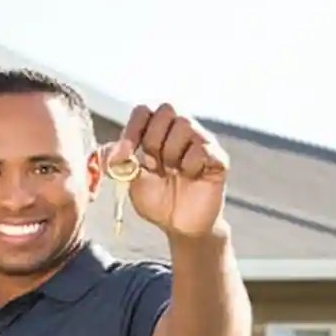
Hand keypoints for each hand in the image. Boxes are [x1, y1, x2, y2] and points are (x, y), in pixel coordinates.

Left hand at [100, 103, 230, 237]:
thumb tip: (118, 149)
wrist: (179, 226)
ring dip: (171, 153)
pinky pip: (202, 147)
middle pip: (167, 109)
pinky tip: (191, 176)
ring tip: (173, 172)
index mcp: (157, 132)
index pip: (144, 110)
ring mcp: (202, 142)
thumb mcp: (130, 180)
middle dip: (154, 138)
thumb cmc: (156, 200)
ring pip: (185, 125)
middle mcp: (181, 131)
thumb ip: (119, 161)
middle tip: (155, 163)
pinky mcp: (218, 158)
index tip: (127, 151)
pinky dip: (190, 165)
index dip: (133, 127)